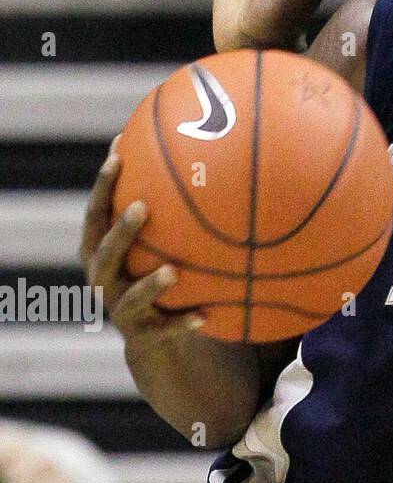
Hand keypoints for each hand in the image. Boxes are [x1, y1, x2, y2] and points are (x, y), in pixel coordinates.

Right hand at [79, 140, 200, 342]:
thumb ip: (164, 205)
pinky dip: (184, 324)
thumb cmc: (153, 270)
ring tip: (172, 272)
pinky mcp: (146, 337)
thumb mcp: (153, 241)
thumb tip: (194, 144)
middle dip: (121, 230)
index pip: (95, 215)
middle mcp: (104, 281)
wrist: (153, 338)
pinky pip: (167, 331)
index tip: (117, 154)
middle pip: (104, 255)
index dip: (103, 187)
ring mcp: (123, 311)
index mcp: (100, 253)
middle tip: (142, 207)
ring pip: (130, 298)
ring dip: (150, 284)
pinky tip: (206, 317)